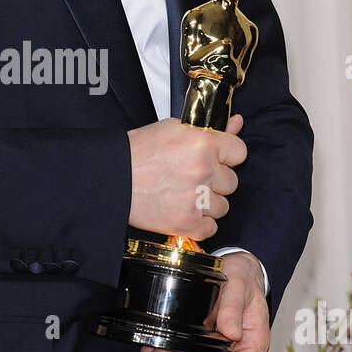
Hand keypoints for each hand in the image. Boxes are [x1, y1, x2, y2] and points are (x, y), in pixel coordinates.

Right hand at [127, 112, 245, 241]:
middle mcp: (203, 170)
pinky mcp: (187, 222)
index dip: (227, 157)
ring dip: (207, 203)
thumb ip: (210, 130)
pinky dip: (198, 223)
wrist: (112, 178)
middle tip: (190, 177)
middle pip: (232, 182)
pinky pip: (211, 228)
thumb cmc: (137, 153)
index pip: (239, 152)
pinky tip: (182, 210)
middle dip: (214, 181)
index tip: (216, 160)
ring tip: (183, 195)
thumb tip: (236, 124)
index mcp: (203, 143)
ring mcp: (197, 199)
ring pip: (223, 206)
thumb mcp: (174, 130)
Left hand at [141, 250, 269, 351]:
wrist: (239, 270)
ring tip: (155, 351)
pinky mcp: (208, 345)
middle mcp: (238, 351)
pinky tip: (156, 348)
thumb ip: (234, 308)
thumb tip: (230, 332)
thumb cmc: (245, 278)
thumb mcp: (239, 286)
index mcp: (253, 342)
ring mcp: (222, 350)